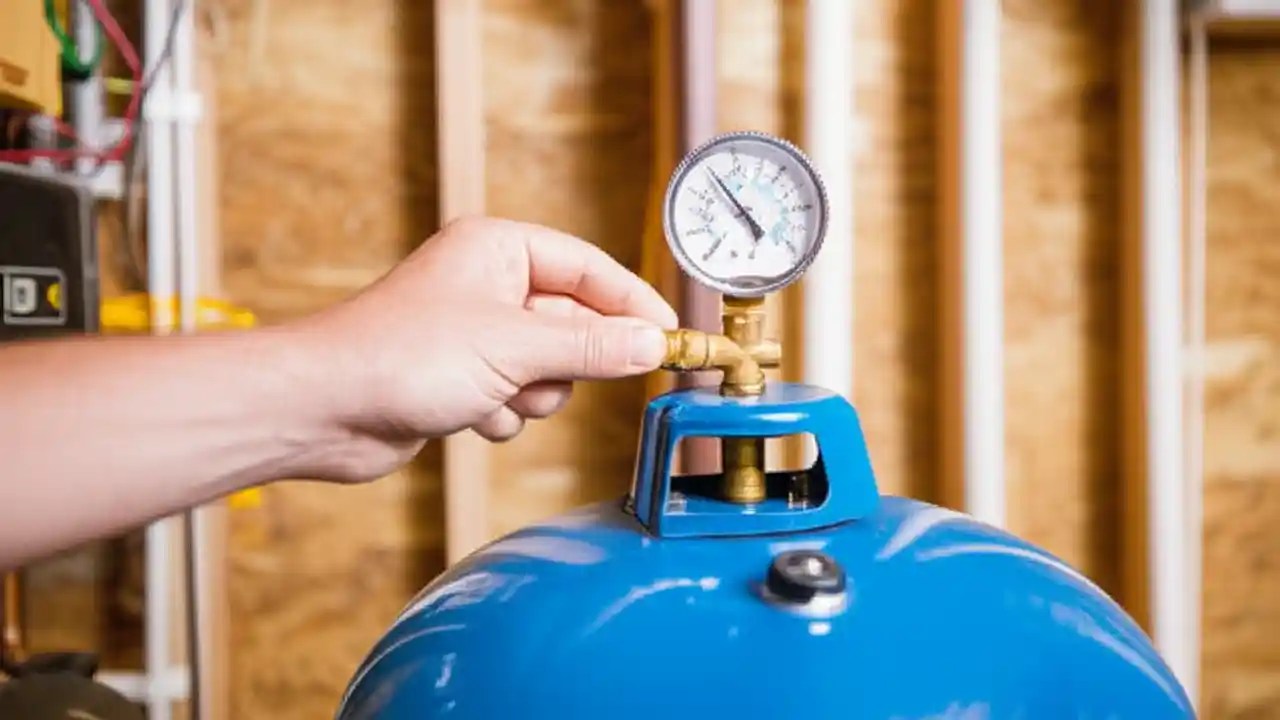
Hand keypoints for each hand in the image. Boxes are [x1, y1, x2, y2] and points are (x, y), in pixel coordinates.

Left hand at [295, 216, 678, 481]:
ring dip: (534, 392)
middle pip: (573, 323)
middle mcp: (489, 284)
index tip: (673, 337)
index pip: (590, 269)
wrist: (324, 408)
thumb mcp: (514, 347)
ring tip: (497, 394)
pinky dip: (503, 413)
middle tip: (563, 376)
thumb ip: (591, 347)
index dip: (633, 303)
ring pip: (549, 368)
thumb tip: (653, 344)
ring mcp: (476, 333)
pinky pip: (517, 397)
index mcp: (500, 248)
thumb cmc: (403, 355)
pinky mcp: (462, 377)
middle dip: (567, 361)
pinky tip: (469, 415)